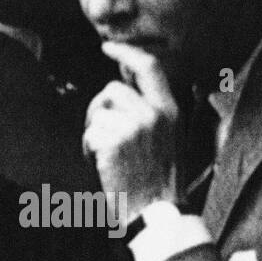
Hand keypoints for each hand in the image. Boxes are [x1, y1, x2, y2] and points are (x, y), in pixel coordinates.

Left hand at [83, 42, 178, 211]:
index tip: (108, 48)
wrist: (158, 213)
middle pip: (111, 90)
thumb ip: (153, 109)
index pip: (149, 67)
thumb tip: (125, 81)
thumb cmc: (159, 178)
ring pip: (97, 113)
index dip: (126, 52)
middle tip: (105, 134)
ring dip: (96, 133)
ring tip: (111, 155)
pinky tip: (106, 165)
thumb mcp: (169, 137)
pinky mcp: (115, 141)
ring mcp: (135, 126)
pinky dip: (91, 150)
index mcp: (171, 110)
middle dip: (99, 110)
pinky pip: (90, 134)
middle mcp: (155, 114)